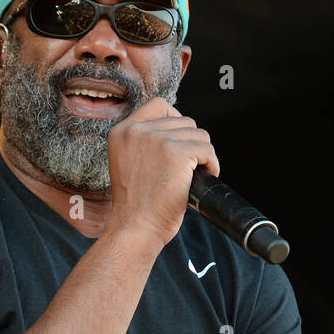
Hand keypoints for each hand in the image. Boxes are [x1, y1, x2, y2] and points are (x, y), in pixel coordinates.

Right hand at [104, 97, 220, 248]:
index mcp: (122, 131)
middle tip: (186, 167)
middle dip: (190, 143)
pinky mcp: (177, 153)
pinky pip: (207, 149)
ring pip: (198, 134)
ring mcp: (157, 140)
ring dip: (202, 154)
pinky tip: (204, 177)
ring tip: (193, 174)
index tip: (178, 141)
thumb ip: (145, 142)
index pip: (158, 105)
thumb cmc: (135, 205)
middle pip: (183, 120)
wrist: (134, 228)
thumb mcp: (129, 163)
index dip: (175, 119)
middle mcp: (137, 130)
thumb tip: (178, 130)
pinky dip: (212, 164)